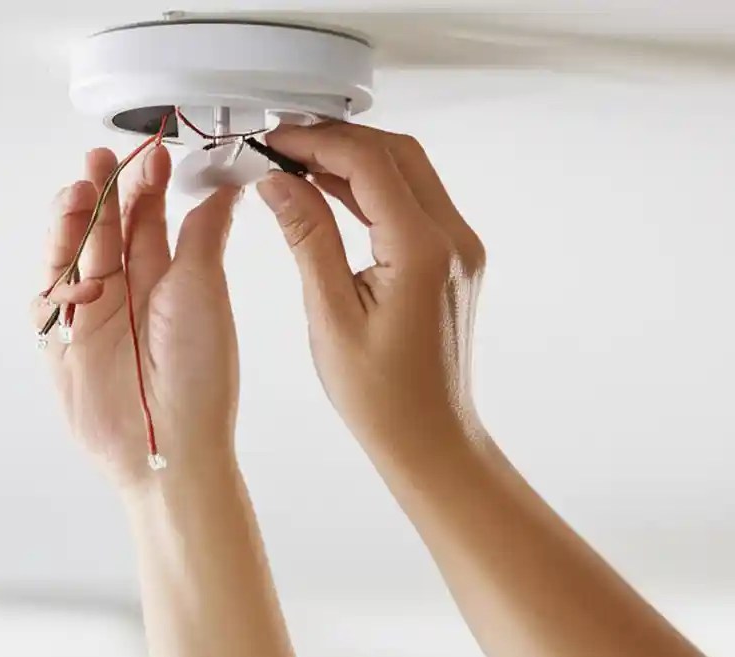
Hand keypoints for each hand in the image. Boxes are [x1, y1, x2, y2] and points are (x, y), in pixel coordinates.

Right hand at [32, 146, 241, 481]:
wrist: (169, 443)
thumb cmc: (198, 374)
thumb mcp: (205, 289)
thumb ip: (203, 234)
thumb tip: (225, 187)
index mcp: (166, 278)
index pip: (148, 217)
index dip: (145, 184)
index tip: (151, 153)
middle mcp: (128, 291)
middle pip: (105, 227)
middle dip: (102, 190)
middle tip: (102, 160)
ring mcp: (92, 313)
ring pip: (72, 252)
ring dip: (74, 218)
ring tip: (81, 189)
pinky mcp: (61, 339)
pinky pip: (47, 294)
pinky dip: (55, 265)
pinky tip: (67, 241)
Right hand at [255, 124, 487, 470]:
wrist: (430, 438)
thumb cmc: (384, 398)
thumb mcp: (330, 315)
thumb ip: (307, 238)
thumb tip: (279, 183)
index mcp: (422, 252)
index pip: (368, 163)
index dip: (315, 142)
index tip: (275, 141)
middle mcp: (453, 241)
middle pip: (395, 153)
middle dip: (336, 140)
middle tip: (284, 144)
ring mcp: (460, 248)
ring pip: (409, 170)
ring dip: (355, 159)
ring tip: (299, 164)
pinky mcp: (454, 258)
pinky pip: (416, 200)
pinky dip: (373, 187)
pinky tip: (332, 193)